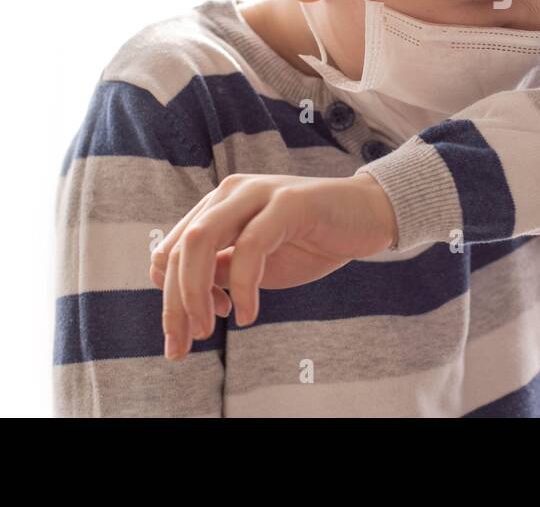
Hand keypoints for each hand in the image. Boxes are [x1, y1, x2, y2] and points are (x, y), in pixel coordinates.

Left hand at [148, 171, 397, 359]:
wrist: (368, 217)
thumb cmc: (312, 241)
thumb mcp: (258, 264)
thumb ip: (222, 272)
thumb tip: (187, 302)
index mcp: (218, 205)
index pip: (171, 251)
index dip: (171, 296)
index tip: (195, 328)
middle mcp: (231, 193)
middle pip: (178, 249)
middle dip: (174, 304)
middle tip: (184, 345)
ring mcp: (258, 194)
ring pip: (200, 241)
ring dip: (196, 293)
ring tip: (210, 329)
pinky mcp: (287, 203)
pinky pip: (250, 247)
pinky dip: (242, 287)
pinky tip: (248, 315)